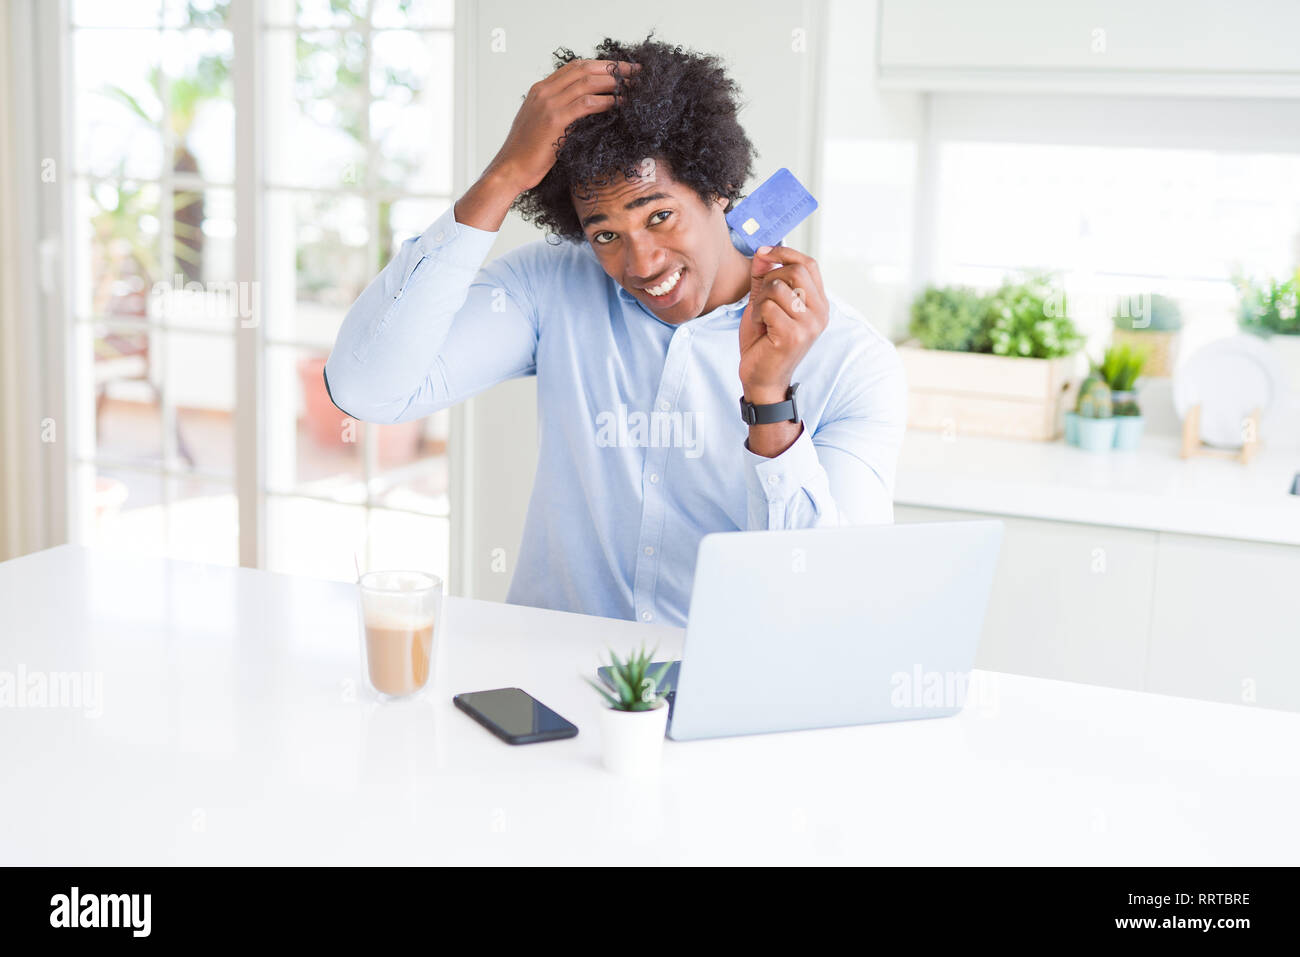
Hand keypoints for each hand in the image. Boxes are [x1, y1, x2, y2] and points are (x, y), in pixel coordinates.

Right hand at [488, 58, 641, 191]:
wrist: (510, 169)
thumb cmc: (528, 154)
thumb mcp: (542, 125)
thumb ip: (559, 112)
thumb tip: (585, 111)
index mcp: (540, 89)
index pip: (575, 67)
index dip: (600, 65)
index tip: (621, 68)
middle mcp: (544, 91)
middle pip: (584, 69)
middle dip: (613, 68)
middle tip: (636, 71)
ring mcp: (548, 104)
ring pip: (587, 82)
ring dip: (614, 81)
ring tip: (633, 85)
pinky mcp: (555, 120)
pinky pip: (586, 104)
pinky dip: (605, 101)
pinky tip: (620, 102)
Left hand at [738, 245, 829, 402]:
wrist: (762, 378)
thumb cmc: (764, 342)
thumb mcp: (764, 304)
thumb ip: (764, 278)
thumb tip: (763, 252)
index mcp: (819, 304)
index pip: (809, 264)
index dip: (785, 253)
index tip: (764, 253)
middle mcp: (820, 313)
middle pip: (796, 271)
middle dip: (770, 278)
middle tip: (760, 298)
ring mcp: (809, 325)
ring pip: (778, 288)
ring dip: (761, 299)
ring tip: (761, 317)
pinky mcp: (794, 335)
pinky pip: (768, 306)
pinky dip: (757, 314)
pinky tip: (761, 328)